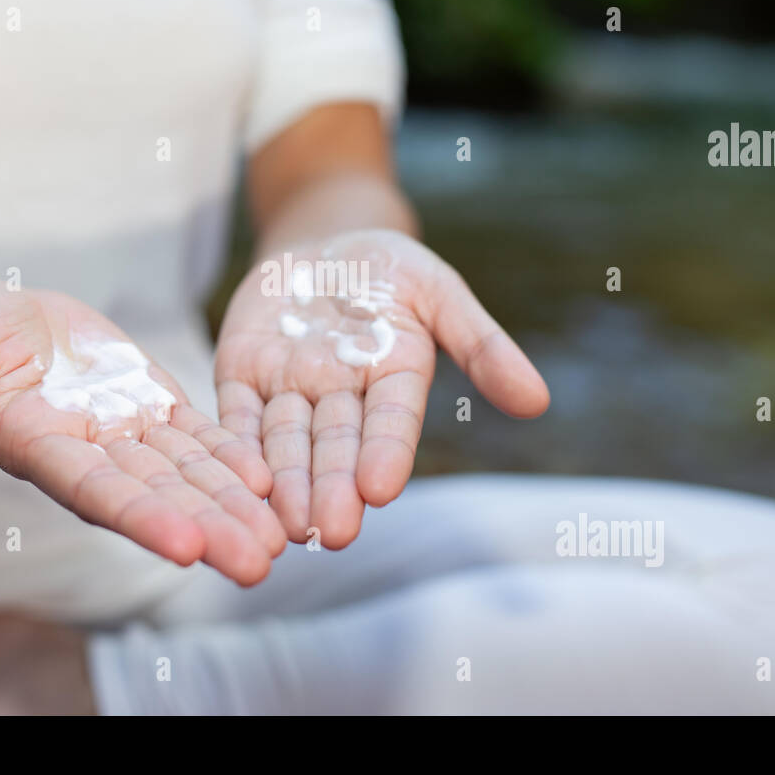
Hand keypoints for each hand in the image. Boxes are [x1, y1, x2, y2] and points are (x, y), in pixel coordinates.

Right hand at [0, 281, 283, 584]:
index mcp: (38, 448)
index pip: (93, 489)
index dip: (139, 516)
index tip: (186, 547)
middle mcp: (90, 451)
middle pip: (155, 494)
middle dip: (208, 528)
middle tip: (259, 566)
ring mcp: (123, 429)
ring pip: (186, 471)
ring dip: (232, 504)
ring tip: (279, 542)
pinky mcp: (148, 402)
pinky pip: (195, 432)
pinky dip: (229, 455)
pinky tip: (267, 480)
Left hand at [215, 229, 549, 547]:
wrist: (321, 242)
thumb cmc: (391, 269)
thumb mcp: (439, 291)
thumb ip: (481, 345)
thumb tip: (538, 401)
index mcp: (393, 378)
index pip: (390, 422)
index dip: (385, 454)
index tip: (380, 490)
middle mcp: (341, 395)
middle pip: (335, 446)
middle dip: (332, 489)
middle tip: (330, 532)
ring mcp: (289, 387)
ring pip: (285, 442)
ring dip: (286, 484)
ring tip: (286, 524)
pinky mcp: (243, 375)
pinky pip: (238, 415)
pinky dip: (236, 445)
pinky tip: (236, 478)